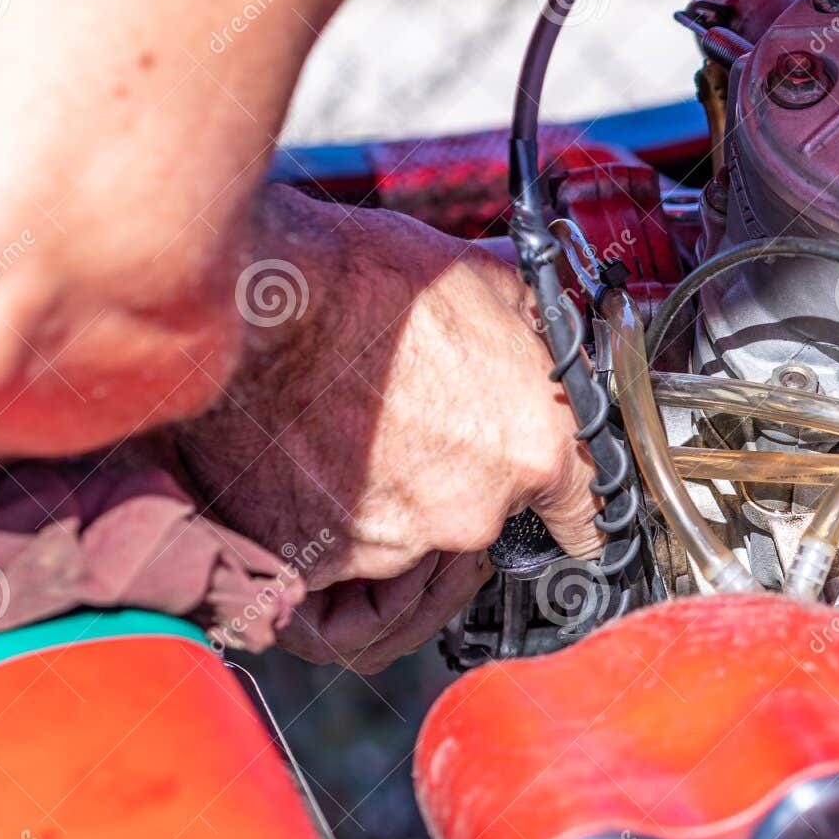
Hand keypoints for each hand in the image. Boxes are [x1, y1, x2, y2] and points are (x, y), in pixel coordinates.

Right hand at [176, 185, 599, 670]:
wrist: (251, 300)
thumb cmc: (359, 280)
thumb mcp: (488, 277)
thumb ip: (535, 324)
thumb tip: (556, 322)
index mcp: (533, 445)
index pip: (587, 516)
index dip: (574, 508)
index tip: (566, 513)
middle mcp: (471, 510)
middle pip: (485, 519)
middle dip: (459, 477)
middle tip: (418, 424)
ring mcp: (393, 542)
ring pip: (407, 540)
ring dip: (386, 497)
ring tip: (349, 433)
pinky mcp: (316, 559)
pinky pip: (336, 561)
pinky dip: (325, 523)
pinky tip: (309, 466)